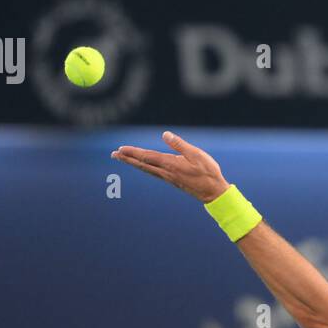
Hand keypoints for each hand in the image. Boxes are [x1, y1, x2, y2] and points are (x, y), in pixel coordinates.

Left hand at [111, 131, 230, 203]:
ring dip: (133, 163)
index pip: (147, 157)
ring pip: (146, 169)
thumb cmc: (207, 172)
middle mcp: (166, 172)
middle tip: (114, 154)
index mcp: (170, 164)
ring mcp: (168, 178)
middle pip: (142, 164)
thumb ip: (180, 144)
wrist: (213, 192)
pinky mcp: (172, 180)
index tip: (120, 149)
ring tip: (123, 158)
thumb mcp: (196, 155)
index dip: (133, 152)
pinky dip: (143, 167)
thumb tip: (165, 134)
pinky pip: (152, 172)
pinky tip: (141, 166)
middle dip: (127, 159)